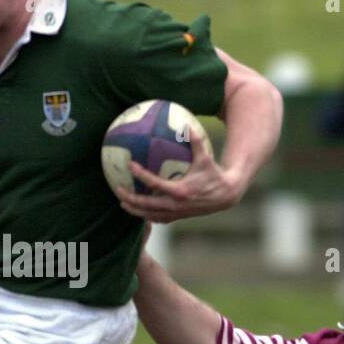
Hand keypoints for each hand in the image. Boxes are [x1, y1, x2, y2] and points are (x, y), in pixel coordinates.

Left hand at [115, 138, 244, 222]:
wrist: (226, 196)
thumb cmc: (215, 175)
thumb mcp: (206, 158)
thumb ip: (196, 141)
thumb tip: (187, 124)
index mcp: (180, 190)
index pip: (154, 183)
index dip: (140, 174)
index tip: (129, 165)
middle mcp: (176, 205)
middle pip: (146, 204)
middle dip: (130, 198)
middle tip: (117, 189)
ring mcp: (177, 213)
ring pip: (150, 215)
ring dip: (135, 210)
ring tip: (122, 203)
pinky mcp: (179, 217)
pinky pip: (159, 219)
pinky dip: (147, 216)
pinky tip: (139, 210)